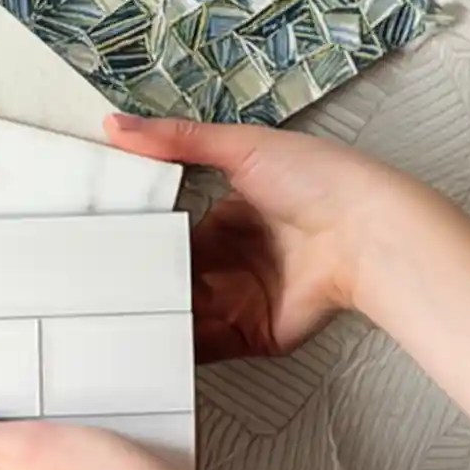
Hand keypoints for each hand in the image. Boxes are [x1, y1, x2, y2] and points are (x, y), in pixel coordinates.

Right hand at [105, 114, 461, 361]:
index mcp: (235, 215)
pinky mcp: (254, 333)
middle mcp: (239, 258)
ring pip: (187, 310)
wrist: (366, 234)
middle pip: (179, 273)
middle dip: (147, 278)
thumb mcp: (241, 145)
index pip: (178, 230)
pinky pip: (208, 344)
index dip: (147, 236)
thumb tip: (117, 125)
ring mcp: (245, 298)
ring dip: (158, 311)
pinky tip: (148, 338)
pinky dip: (179, 344)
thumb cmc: (320, 181)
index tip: (109, 239)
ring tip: (115, 311)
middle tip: (103, 279)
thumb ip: (176, 139)